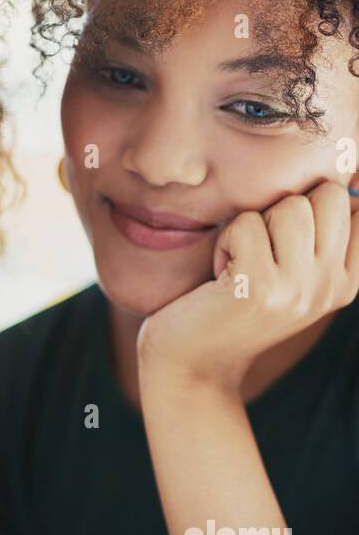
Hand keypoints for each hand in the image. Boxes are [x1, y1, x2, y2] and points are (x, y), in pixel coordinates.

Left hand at [136, 179, 358, 391]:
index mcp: (347, 282)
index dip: (315, 203)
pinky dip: (225, 241)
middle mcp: (331, 287)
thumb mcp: (290, 272)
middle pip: (329, 194)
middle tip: (261, 249)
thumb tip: (350, 170)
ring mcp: (299, 290)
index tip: (285, 242)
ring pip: (289, 205)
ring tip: (241, 263)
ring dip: (253, 225)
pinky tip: (221, 275)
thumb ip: (320, 230)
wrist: (192, 365)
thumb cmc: (235, 303)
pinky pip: (246, 223)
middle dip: (285, 208)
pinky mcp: (259, 288)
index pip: (356, 205)